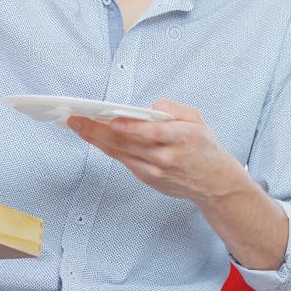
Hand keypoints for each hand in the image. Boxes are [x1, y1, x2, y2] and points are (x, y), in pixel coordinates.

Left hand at [66, 98, 236, 202]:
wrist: (214, 182)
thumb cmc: (203, 146)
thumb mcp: (196, 118)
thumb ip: (172, 109)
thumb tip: (145, 108)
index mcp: (180, 138)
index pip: (152, 133)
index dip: (130, 126)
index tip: (111, 119)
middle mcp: (165, 158)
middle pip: (126, 143)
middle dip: (97, 130)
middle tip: (76, 119)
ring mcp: (154, 171)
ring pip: (119, 153)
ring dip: (95, 139)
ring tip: (77, 126)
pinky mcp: (147, 179)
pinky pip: (123, 160)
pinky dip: (107, 148)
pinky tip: (94, 137)